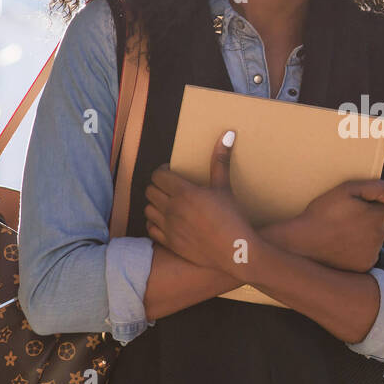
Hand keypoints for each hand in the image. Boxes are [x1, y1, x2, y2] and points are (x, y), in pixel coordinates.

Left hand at [144, 130, 255, 274]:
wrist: (236, 250)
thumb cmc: (233, 216)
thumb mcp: (224, 187)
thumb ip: (220, 160)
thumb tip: (228, 133)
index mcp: (184, 192)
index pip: (158, 175)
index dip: (162, 171)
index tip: (171, 172)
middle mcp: (172, 209)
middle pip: (150, 191)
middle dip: (157, 186)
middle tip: (169, 187)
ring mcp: (169, 227)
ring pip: (147, 209)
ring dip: (154, 204)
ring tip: (167, 204)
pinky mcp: (170, 243)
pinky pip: (151, 228)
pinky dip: (155, 223)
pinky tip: (166, 221)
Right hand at [291, 179, 383, 271]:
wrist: (302, 244)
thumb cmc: (322, 214)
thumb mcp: (347, 189)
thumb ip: (377, 189)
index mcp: (378, 216)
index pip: (382, 207)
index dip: (366, 205)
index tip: (350, 208)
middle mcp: (380, 236)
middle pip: (379, 225)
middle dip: (366, 221)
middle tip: (343, 221)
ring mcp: (373, 253)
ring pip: (374, 240)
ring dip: (363, 237)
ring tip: (341, 234)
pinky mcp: (365, 267)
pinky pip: (366, 256)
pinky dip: (358, 252)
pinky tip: (342, 248)